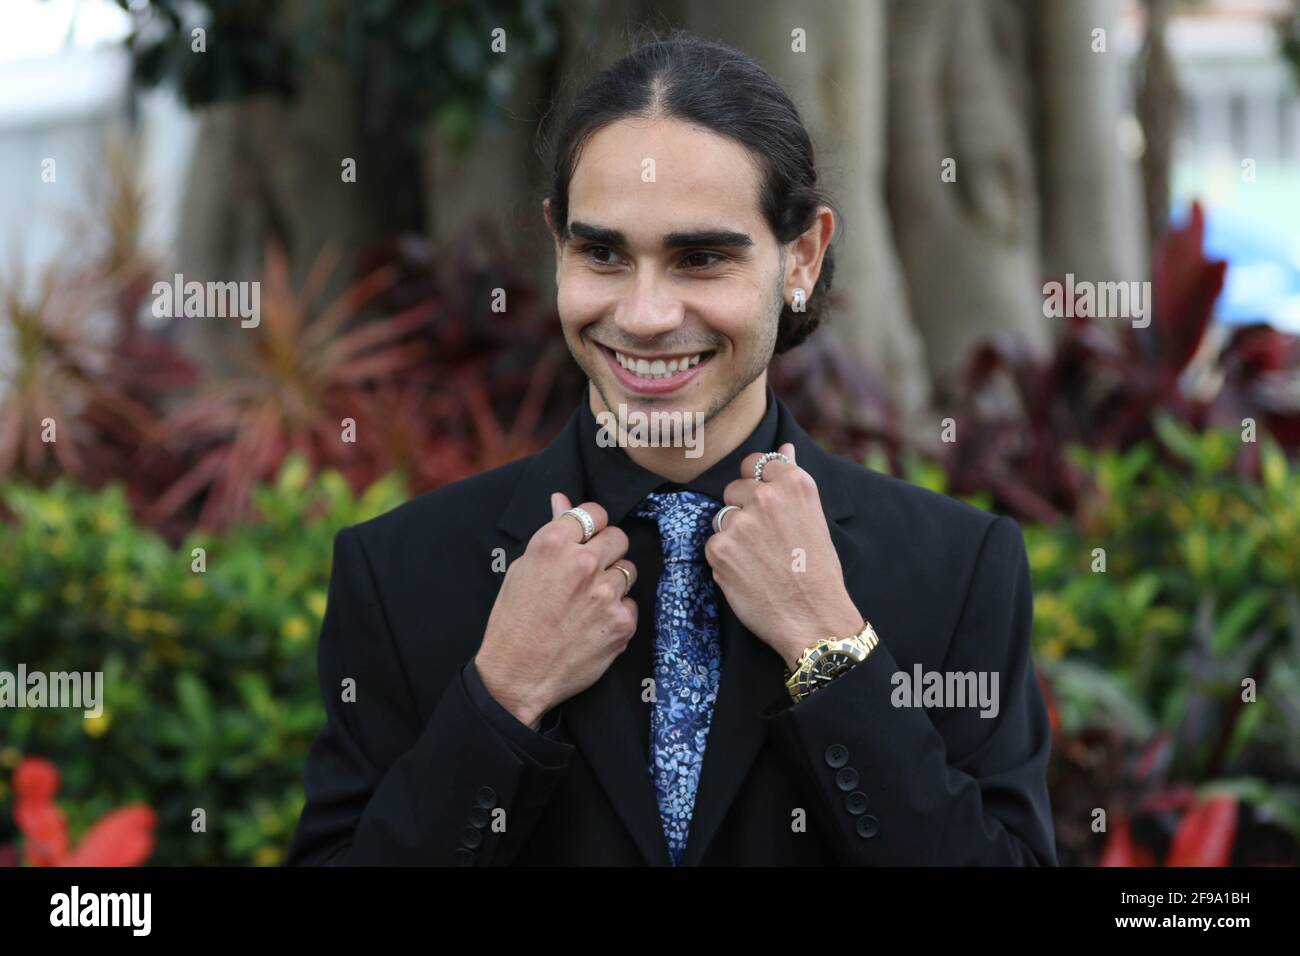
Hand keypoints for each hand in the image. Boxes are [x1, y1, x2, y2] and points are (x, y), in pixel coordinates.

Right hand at [475, 493, 637, 726]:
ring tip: (589, 602)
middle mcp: (583, 563)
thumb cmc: (513, 621)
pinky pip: (631, 604)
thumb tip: (562, 500)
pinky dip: (617, 613)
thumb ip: (551, 533)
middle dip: (607, 551)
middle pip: (618, 537)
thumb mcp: (522, 568)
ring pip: (628, 570)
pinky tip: (594, 624)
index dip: (592, 526)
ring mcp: (605, 593)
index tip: (588, 538)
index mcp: (553, 543)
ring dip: (613, 583)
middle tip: (590, 572)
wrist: (517, 674)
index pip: (594, 512)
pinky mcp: (621, 622)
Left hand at [704, 442, 862, 669]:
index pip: (755, 463)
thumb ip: (792, 478)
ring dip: (733, 536)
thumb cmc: (818, 570)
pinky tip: (748, 575)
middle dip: (743, 511)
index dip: (757, 485)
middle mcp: (766, 496)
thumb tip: (784, 447)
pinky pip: (712, 544)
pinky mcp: (720, 547)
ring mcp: (741, 521)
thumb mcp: (814, 517)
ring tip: (760, 561)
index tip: (767, 508)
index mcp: (794, 482)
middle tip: (767, 542)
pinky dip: (725, 560)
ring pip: (722, 518)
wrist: (814, 618)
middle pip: (733, 489)